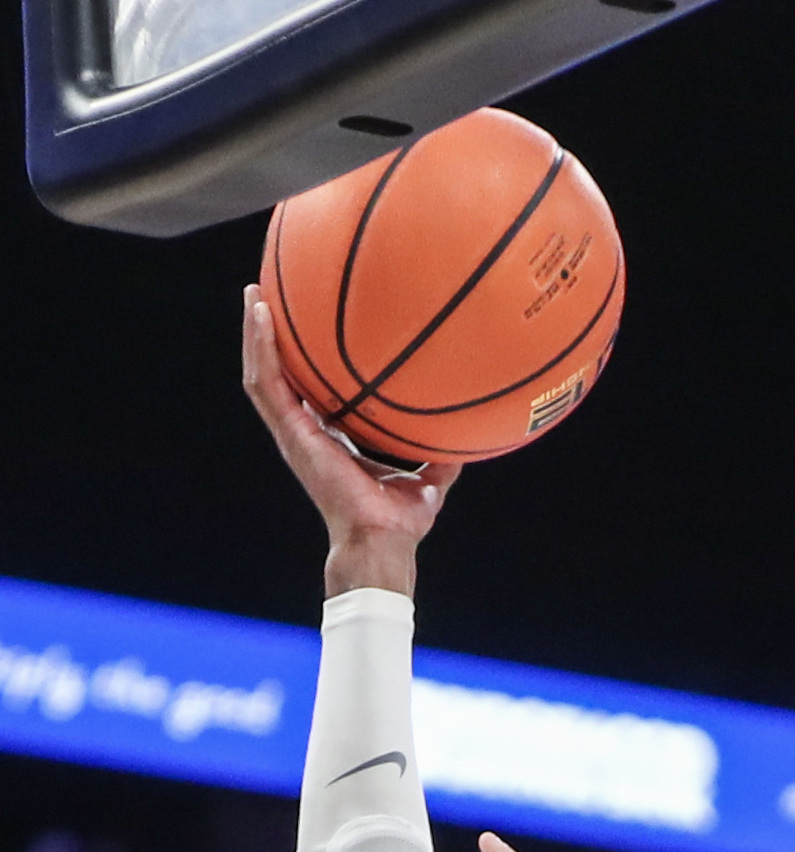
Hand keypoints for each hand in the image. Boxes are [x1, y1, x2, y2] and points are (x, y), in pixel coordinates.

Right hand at [242, 288, 459, 595]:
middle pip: (278, 375)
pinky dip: (262, 349)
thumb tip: (466, 436)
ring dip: (256, 335)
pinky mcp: (292, 435)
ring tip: (254, 293)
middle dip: (270, 337)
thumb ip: (440, 455)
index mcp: (329, 440)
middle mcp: (306, 434)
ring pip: (262, 375)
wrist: (381, 542)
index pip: (309, 392)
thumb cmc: (399, 522)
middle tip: (266, 295)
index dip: (304, 362)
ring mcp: (295, 434)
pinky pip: (268, 385)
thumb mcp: (428, 481)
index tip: (304, 327)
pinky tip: (262, 316)